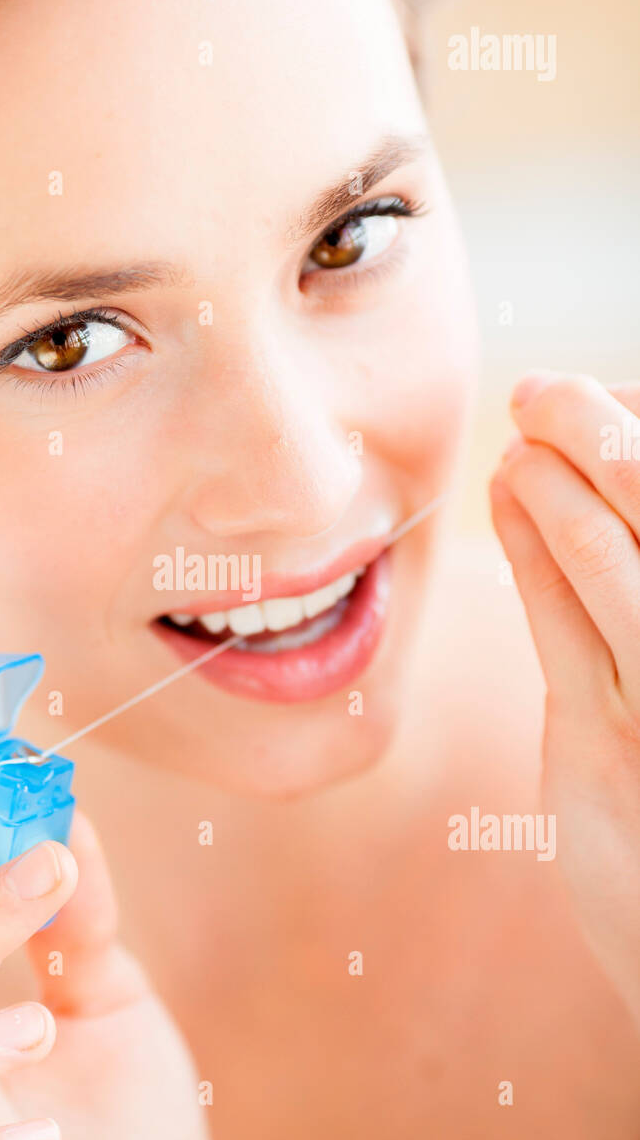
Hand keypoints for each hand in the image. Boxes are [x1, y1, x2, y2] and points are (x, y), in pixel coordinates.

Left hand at [490, 371, 639, 1029]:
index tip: (610, 400)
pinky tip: (512, 491)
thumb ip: (627, 608)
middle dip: (610, 429)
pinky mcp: (612, 751)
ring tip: (528, 419)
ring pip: (622, 554)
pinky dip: (538, 545)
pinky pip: (570, 622)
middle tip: (553, 387)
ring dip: (571, 470)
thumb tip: (593, 493)